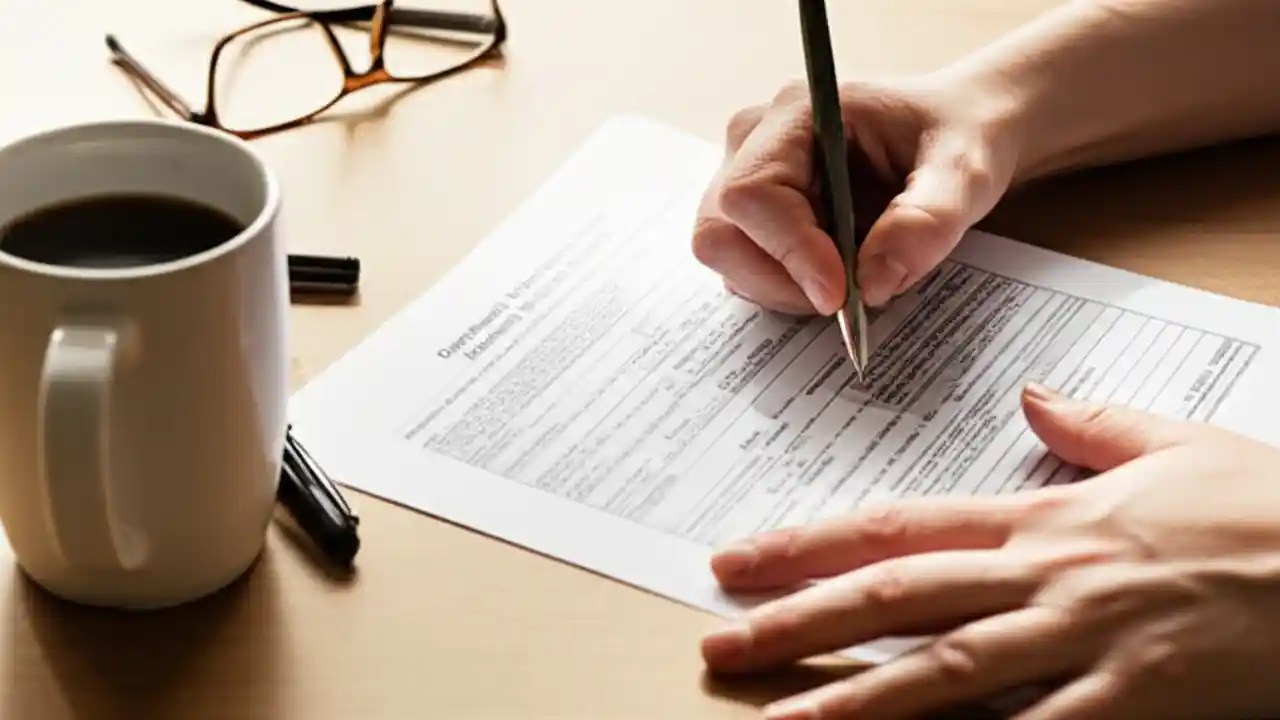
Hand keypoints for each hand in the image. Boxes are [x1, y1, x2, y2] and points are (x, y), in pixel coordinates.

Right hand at [691, 74, 1021, 314]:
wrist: (956, 134)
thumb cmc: (957, 136)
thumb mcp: (966, 172)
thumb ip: (927, 221)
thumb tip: (872, 283)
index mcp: (798, 112)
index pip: (752, 192)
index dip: (789, 251)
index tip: (840, 294)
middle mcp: (755, 140)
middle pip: (721, 232)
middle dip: (780, 280)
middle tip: (845, 297)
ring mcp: (747, 177)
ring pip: (727, 256)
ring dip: (785, 288)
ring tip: (849, 280)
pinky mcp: (755, 216)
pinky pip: (745, 268)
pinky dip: (786, 288)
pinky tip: (834, 274)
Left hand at [700, 383, 1279, 718]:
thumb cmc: (1273, 506)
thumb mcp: (1178, 443)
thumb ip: (1092, 423)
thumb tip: (1031, 399)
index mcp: (1046, 515)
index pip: (900, 525)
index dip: (810, 542)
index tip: (741, 558)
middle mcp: (1047, 574)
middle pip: (897, 597)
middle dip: (798, 620)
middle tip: (720, 641)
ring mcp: (1088, 639)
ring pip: (945, 672)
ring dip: (853, 702)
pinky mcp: (1139, 700)